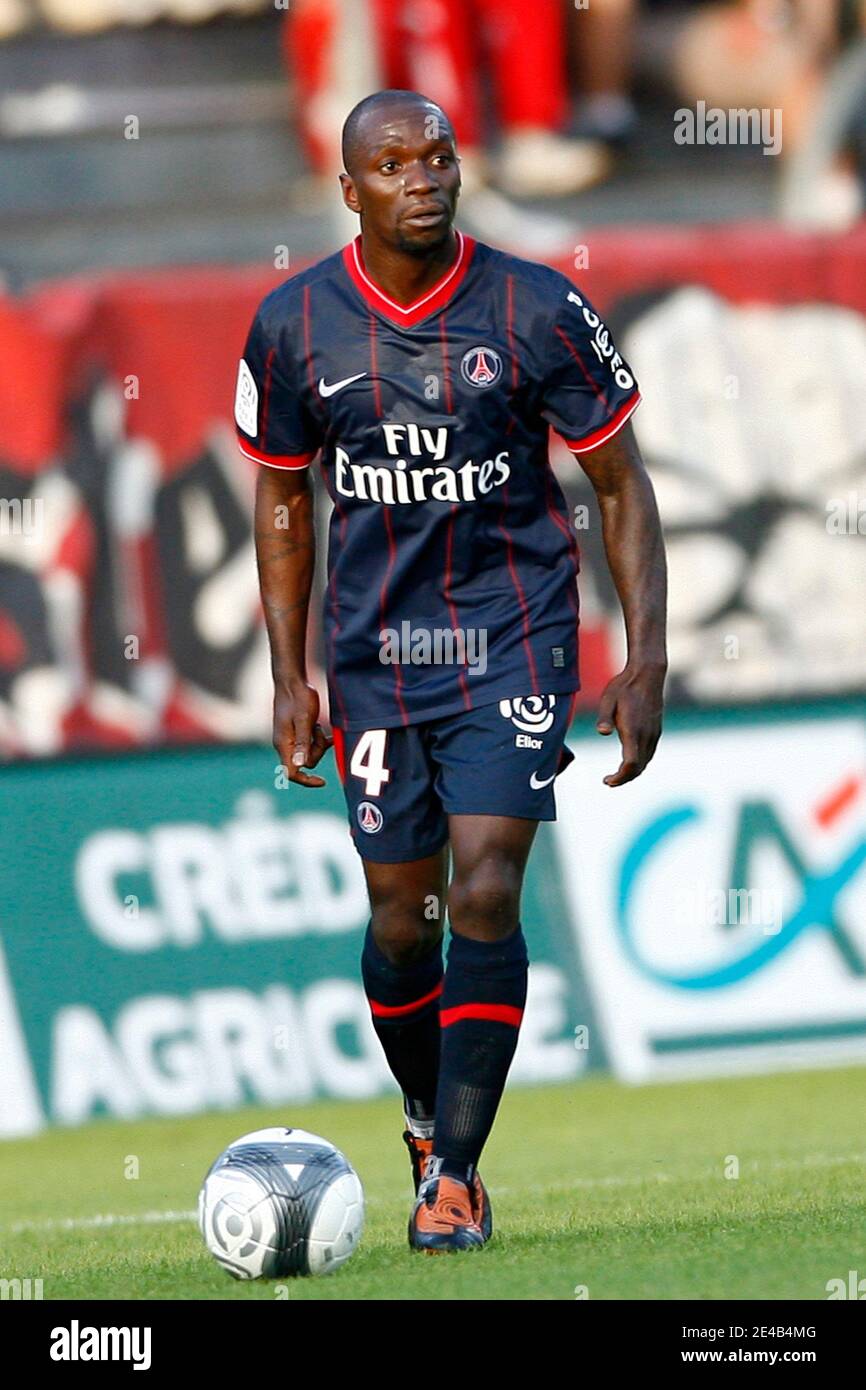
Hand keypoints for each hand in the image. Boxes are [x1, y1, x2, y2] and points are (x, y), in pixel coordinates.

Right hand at [273, 679, 333, 787]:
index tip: (323, 781)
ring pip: (309, 753)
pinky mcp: (295, 732)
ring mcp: (289, 739)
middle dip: (316, 752)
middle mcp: (284, 744)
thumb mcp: (304, 719)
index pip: (291, 773)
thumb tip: (301, 765)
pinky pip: (309, 743)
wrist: (291, 680)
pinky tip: (322, 729)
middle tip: (319, 731)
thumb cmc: (297, 697)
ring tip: (317, 725)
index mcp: (283, 744)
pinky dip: (317, 739)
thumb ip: (302, 742)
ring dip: (317, 743)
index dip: (306, 781)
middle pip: (304, 762)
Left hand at [596, 661, 665, 786]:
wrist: (647, 674)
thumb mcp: (608, 700)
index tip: (607, 781)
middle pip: (639, 767)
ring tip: (618, 775)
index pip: (631, 764)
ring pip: (646, 761)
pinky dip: (640, 762)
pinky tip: (630, 760)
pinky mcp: (656, 730)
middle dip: (625, 778)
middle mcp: (646, 735)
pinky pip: (649, 753)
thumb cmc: (624, 686)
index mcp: (634, 731)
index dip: (620, 777)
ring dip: (633, 772)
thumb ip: (605, 717)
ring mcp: (654, 733)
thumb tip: (602, 732)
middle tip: (609, 782)